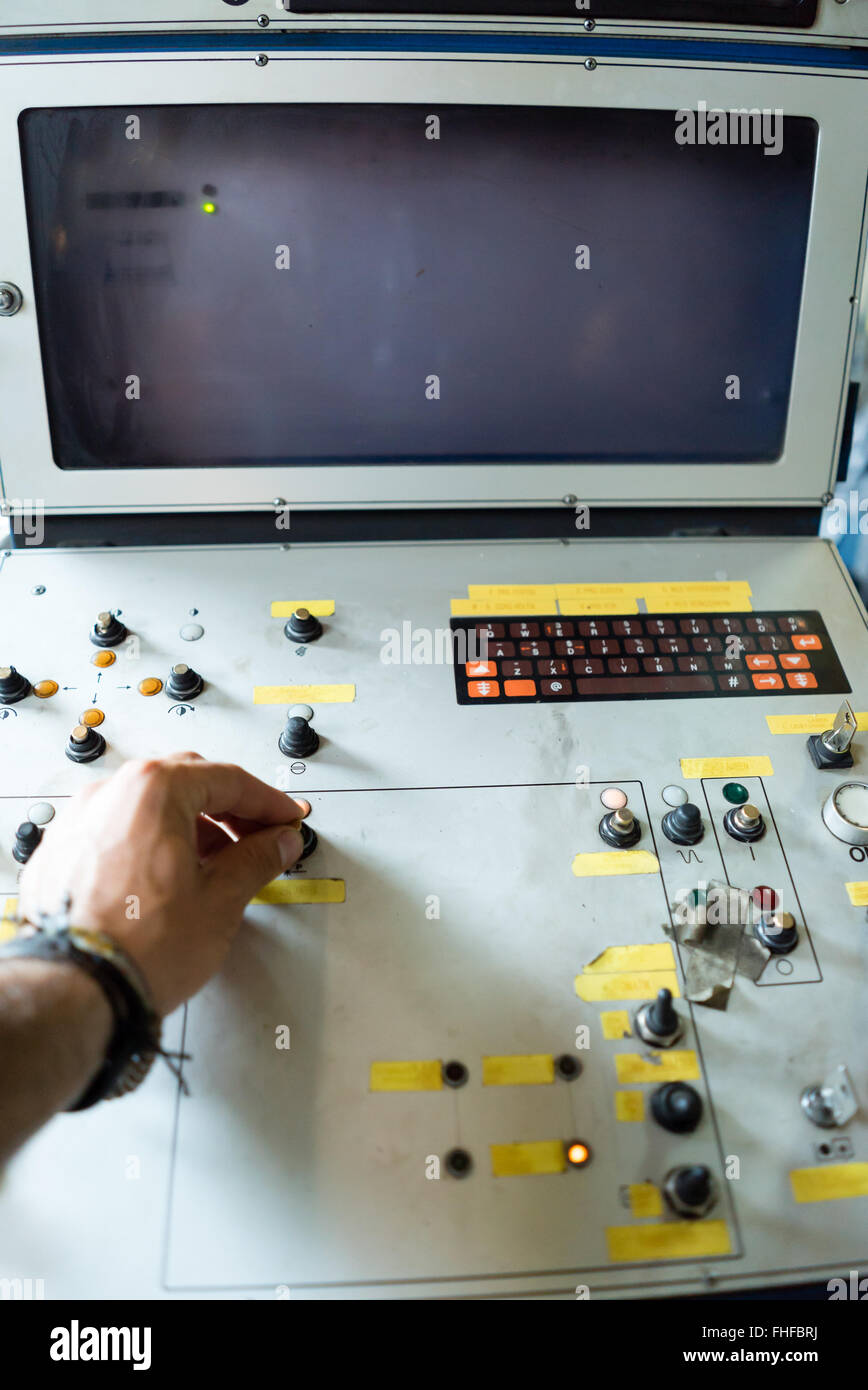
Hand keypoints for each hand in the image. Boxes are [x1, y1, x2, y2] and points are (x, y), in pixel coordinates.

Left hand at [17, 753, 308, 1015]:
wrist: (75, 993)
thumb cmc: (137, 947)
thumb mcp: (220, 900)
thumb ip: (256, 859)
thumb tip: (276, 843)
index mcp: (152, 790)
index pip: (227, 779)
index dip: (268, 803)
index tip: (285, 820)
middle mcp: (109, 795)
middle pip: (186, 783)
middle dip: (229, 809)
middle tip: (260, 837)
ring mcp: (78, 822)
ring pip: (149, 807)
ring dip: (189, 826)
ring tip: (219, 864)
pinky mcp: (60, 853)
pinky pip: (118, 832)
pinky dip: (151, 843)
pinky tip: (171, 876)